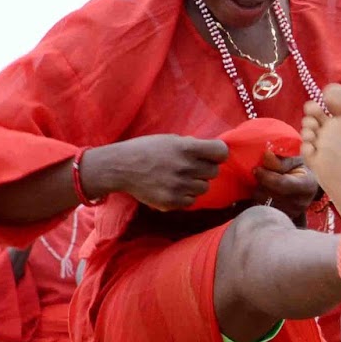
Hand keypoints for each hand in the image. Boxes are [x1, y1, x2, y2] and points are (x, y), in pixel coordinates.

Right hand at [86, 135, 227, 210]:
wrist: (119, 167)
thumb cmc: (145, 150)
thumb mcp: (169, 139)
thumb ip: (191, 145)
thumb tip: (211, 152)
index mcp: (186, 148)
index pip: (221, 152)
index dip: (218, 154)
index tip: (211, 155)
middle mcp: (185, 167)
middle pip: (214, 172)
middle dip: (204, 169)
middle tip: (189, 167)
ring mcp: (179, 186)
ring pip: (204, 188)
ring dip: (195, 183)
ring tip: (178, 178)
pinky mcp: (172, 202)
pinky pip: (191, 201)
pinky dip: (185, 196)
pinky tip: (171, 188)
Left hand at [253, 151, 318, 219]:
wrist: (307, 186)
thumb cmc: (300, 170)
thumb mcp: (295, 161)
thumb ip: (281, 160)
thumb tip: (266, 155)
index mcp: (307, 186)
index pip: (281, 184)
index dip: (265, 176)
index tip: (257, 169)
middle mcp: (301, 203)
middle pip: (269, 194)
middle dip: (260, 183)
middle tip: (260, 174)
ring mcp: (292, 214)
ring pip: (263, 203)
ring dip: (258, 191)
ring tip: (262, 183)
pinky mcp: (282, 219)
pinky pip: (262, 210)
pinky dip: (258, 200)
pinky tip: (262, 192)